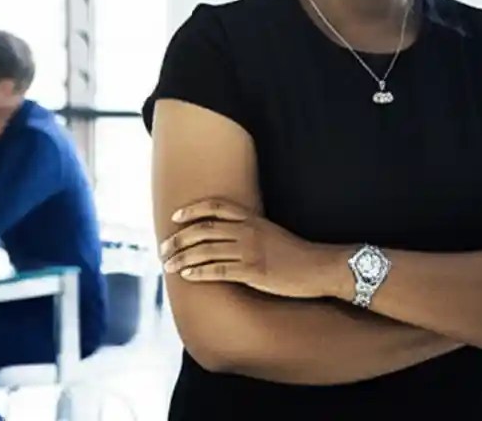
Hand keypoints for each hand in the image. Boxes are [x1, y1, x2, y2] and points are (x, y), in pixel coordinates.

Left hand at [159, 198, 335, 298]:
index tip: (175, 217)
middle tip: (163, 248)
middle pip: (203, 229)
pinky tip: (187, 275)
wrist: (318, 267)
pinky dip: (199, 272)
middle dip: (179, 238)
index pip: (215, 207)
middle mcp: (247, 231)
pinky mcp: (253, 271)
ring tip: (168, 264)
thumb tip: (224, 236)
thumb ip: (247, 229)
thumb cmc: (294, 252)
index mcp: (251, 219)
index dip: (192, 210)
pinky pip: (218, 270)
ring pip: (206, 250)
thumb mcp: (270, 232)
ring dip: (182, 257)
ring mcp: (249, 251)